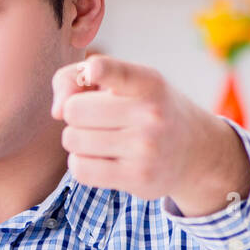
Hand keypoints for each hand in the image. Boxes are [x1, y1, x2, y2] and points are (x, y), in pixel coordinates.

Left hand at [51, 54, 249, 216]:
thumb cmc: (145, 110)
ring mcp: (146, 148)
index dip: (97, 70)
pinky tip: (98, 158)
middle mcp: (151, 114)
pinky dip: (80, 164)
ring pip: (73, 141)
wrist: (194, 151)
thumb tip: (56, 110)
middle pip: (74, 111)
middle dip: (75, 114)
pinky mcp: (138, 178)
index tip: (93, 72)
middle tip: (95, 119)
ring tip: (99, 139)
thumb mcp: (124, 83)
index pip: (113, 71)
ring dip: (77, 141)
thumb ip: (77, 79)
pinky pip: (80, 170)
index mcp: (149, 82)